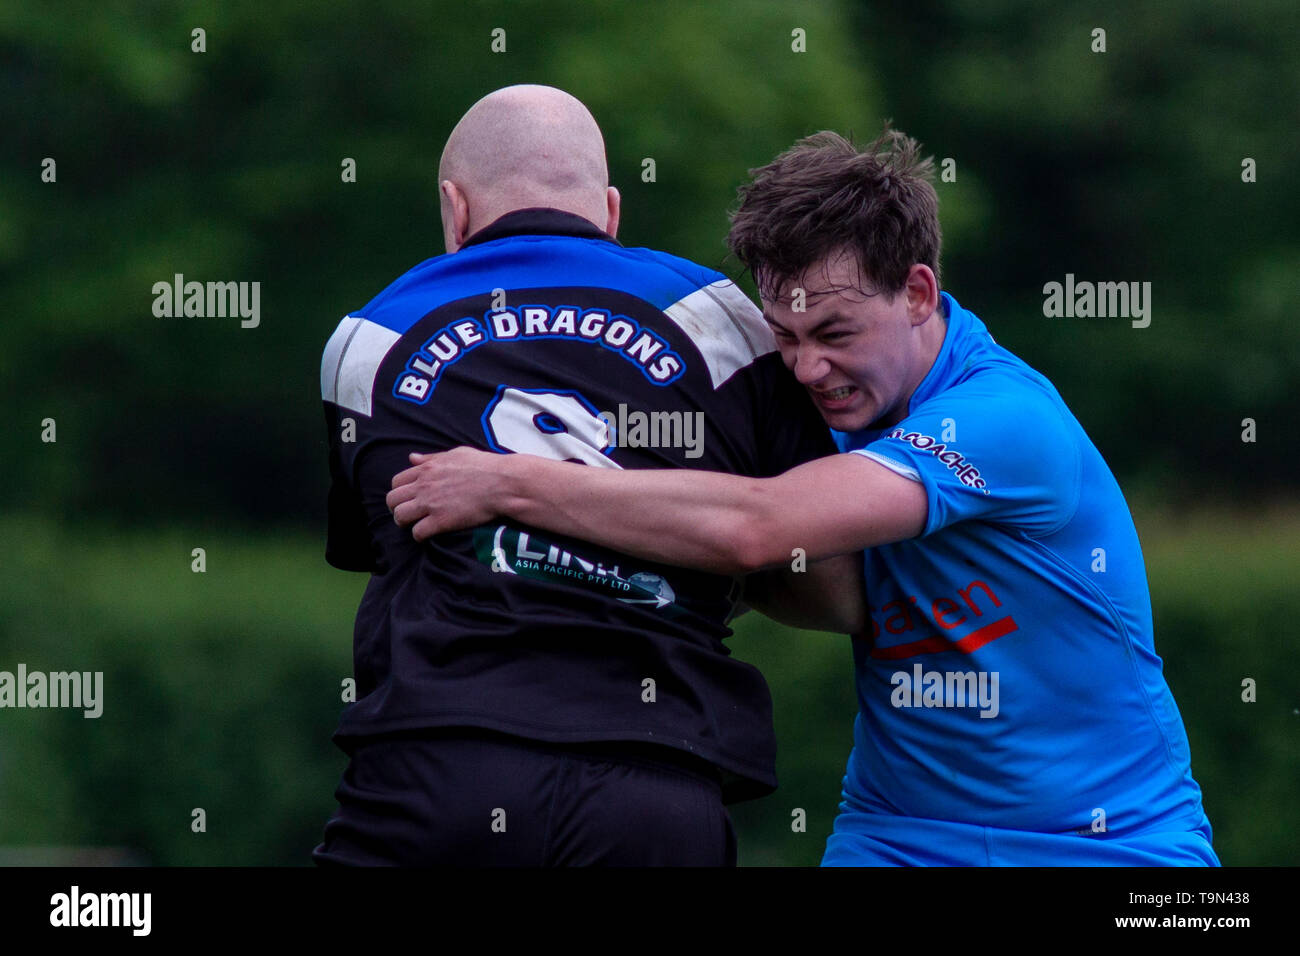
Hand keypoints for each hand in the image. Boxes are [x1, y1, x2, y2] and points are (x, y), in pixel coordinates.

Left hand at [387, 448, 506, 540]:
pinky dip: (419, 536)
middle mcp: (424, 485)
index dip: (400, 492)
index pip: (397, 482)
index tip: (408, 498)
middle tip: (408, 514)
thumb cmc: (484, 466)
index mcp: (427, 469)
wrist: (502, 483)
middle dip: (397, 508)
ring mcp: (431, 504)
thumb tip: (411, 457)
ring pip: (400, 517)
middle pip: (393, 500)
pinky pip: (417, 532)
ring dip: (405, 523)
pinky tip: (428, 535)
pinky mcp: (441, 521)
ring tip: (415, 525)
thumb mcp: (456, 454)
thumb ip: (431, 457)